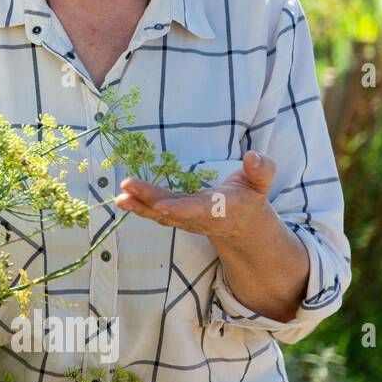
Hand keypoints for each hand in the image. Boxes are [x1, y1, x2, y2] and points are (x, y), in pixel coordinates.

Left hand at [113, 150, 277, 242]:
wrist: (241, 224)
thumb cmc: (249, 196)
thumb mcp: (261, 183)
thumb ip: (262, 170)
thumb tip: (254, 156)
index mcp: (220, 208)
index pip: (199, 209)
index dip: (181, 209)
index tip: (162, 207)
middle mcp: (199, 217)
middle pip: (172, 210)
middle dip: (149, 200)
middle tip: (127, 188)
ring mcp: (185, 219)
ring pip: (160, 215)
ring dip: (138, 206)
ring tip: (119, 198)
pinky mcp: (176, 217)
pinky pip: (155, 214)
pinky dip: (138, 207)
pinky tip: (121, 199)